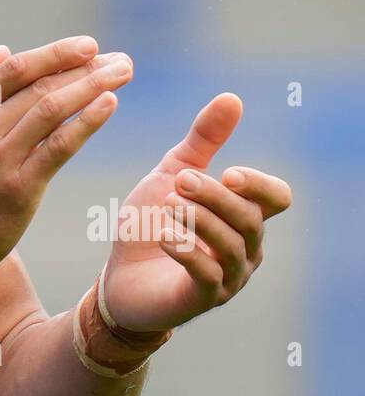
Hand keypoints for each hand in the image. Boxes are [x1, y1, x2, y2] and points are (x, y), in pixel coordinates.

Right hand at [0, 36, 133, 291]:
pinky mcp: (17, 190)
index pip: (14, 70)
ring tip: (123, 74)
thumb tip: (4, 51)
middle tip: (120, 59)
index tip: (88, 45)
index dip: (54, 53)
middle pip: (38, 85)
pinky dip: (86, 122)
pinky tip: (109, 104)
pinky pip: (57, 147)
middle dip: (84, 67)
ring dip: (92, 86)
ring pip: (50, 109)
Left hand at [102, 93, 292, 331]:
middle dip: (216, 196)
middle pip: (250, 218)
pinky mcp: (202, 298)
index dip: (259, 184)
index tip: (227, 171)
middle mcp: (245, 247)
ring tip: (169, 204)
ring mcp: (228, 276)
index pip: (277, 198)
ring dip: (200, 220)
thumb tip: (232, 97)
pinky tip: (164, 234)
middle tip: (181, 180)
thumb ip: (204, 140)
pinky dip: (187, 251)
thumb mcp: (173, 173)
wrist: (118, 277)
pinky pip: (207, 275)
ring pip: (232, 246)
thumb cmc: (152, 222)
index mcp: (243, 215)